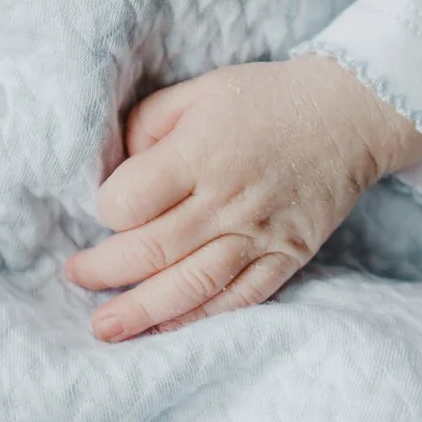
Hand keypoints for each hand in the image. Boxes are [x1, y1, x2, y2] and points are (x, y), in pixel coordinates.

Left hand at [63, 57, 421, 340]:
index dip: (107, 207)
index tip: (104, 205)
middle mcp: (227, 200)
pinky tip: (167, 328)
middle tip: (74, 278)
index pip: (131, 200)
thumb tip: (114, 169)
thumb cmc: (261, 99)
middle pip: (153, 249)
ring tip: (106, 328)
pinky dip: (201, 317)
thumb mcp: (194, 93)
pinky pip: (240, 298)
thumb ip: (146, 126)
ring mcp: (259, 234)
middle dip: (105, 271)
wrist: (347, 114)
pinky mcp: (286, 256)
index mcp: (198, 154)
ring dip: (143, 311)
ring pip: (192, 284)